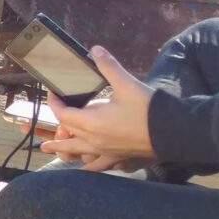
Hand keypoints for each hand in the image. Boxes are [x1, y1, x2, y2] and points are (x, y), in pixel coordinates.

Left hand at [37, 47, 156, 166]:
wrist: (176, 132)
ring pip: (81, 155)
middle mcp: (96, 141)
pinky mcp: (122, 159)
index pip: (63, 114)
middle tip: (42, 139)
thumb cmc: (150, 108)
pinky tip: (90, 168)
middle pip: (69, 136)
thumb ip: (108, 66)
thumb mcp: (126, 83)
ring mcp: (108, 153)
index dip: (54, 104)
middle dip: (56, 132)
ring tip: (54, 154)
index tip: (52, 95)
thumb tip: (95, 50)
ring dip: (67, 152)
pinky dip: (92, 167)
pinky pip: (101, 166)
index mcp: (92, 123)